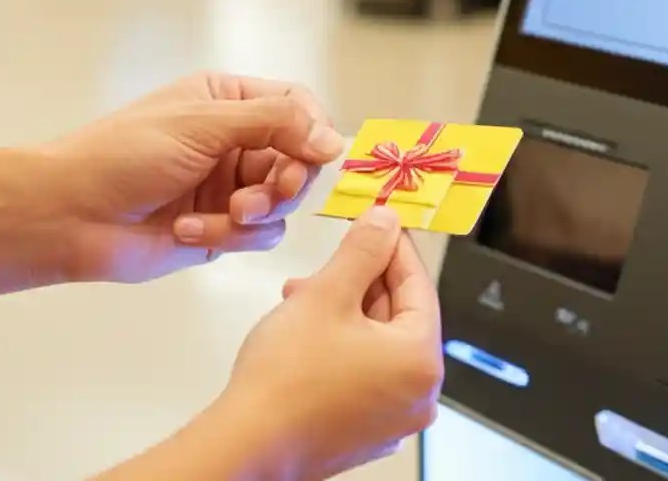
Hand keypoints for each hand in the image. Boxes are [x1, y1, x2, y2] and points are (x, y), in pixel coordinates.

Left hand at [47, 72, 345, 282]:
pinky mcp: (222, 228)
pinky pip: (260, 234)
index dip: (313, 131)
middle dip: (284, 182)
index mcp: (230, 100)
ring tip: (222, 215)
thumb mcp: (203, 124)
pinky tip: (187, 230)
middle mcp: (237, 140)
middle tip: (266, 195)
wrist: (67, 215)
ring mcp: (231, 186)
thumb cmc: (124, 155)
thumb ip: (275, 124)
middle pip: (300, 158)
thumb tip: (337, 142)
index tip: (315, 155)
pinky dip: (229, 235)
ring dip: (255, 212)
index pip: (299, 106)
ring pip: (284, 202)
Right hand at [220, 207, 442, 477]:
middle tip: (329, 260)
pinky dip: (342, 349)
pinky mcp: (365, 434)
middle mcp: (419, 395)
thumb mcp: (327, 294)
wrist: (245, 447)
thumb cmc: (286, 375)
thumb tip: (386, 220)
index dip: (394, 248)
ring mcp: (394, 420)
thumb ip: (362, 250)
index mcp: (422, 361)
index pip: (419, 286)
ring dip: (345, 313)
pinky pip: (365, 376)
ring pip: (377, 345)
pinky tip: (306, 333)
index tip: (379, 222)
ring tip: (301, 295)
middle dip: (361, 283)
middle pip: (399, 317)